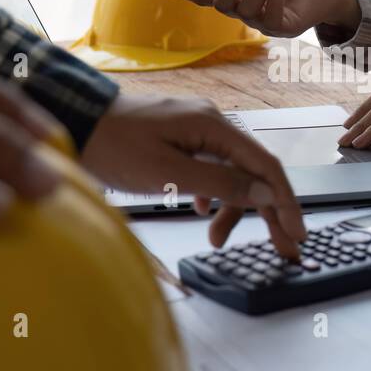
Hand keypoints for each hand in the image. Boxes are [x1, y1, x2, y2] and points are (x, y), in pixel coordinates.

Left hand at [82, 94, 306, 257]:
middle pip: (253, 171)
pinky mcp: (179, 141)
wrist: (72, 123)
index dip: (285, 202)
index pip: (265, 166)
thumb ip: (220, 184)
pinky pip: (210, 170)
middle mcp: (210, 124)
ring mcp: (195, 131)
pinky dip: (212, 195)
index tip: (297, 233)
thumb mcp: (169, 174)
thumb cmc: (112, 145)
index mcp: (213, 126)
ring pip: (231, 174)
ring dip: (231, 208)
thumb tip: (264, 194)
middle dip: (268, 211)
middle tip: (282, 248)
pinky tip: (201, 212)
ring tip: (216, 239)